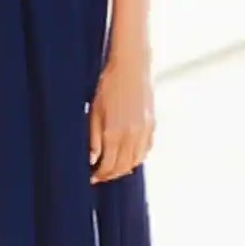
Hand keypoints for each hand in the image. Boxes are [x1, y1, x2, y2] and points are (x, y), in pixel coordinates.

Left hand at [89, 57, 154, 183]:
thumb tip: (93, 160)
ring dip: (124, 168)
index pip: (108, 165)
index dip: (100, 175)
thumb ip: (93, 138)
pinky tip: (128, 156)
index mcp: (114, 133)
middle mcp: (132, 135)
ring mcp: (144, 131)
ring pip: (136, 161)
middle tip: (100, 176)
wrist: (131, 68)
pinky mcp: (152, 125)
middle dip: (111, 175)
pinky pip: (145, 150)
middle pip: (122, 167)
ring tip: (113, 168)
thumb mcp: (95, 111)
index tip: (92, 177)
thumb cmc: (108, 86)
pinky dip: (137, 157)